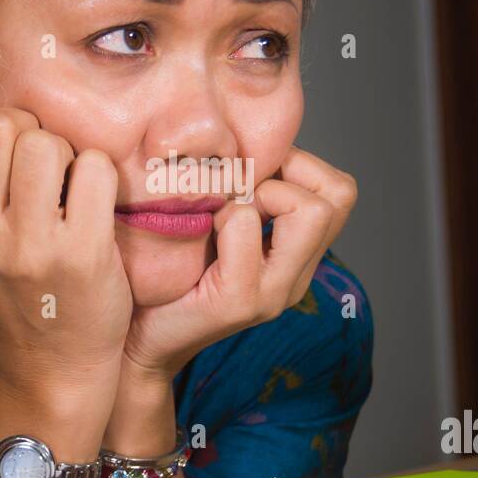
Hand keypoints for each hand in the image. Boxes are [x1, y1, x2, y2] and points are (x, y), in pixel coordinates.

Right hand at [0, 96, 132, 409]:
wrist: (53, 370)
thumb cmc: (13, 294)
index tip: (1, 154)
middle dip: (26, 131)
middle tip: (41, 165)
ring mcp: (29, 248)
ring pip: (45, 143)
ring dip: (65, 153)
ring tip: (66, 187)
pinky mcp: (82, 255)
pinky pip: (93, 168)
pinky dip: (99, 174)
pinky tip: (92, 204)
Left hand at [121, 146, 357, 380]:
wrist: (137, 340)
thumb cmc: (171, 274)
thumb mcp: (216, 226)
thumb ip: (243, 194)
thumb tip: (244, 136)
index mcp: (296, 258)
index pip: (341, 190)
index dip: (299, 165)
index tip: (251, 180)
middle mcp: (295, 276)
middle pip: (338, 194)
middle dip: (286, 176)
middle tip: (239, 197)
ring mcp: (273, 293)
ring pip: (309, 209)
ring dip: (259, 195)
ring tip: (222, 217)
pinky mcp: (239, 301)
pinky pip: (246, 226)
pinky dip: (223, 217)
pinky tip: (200, 236)